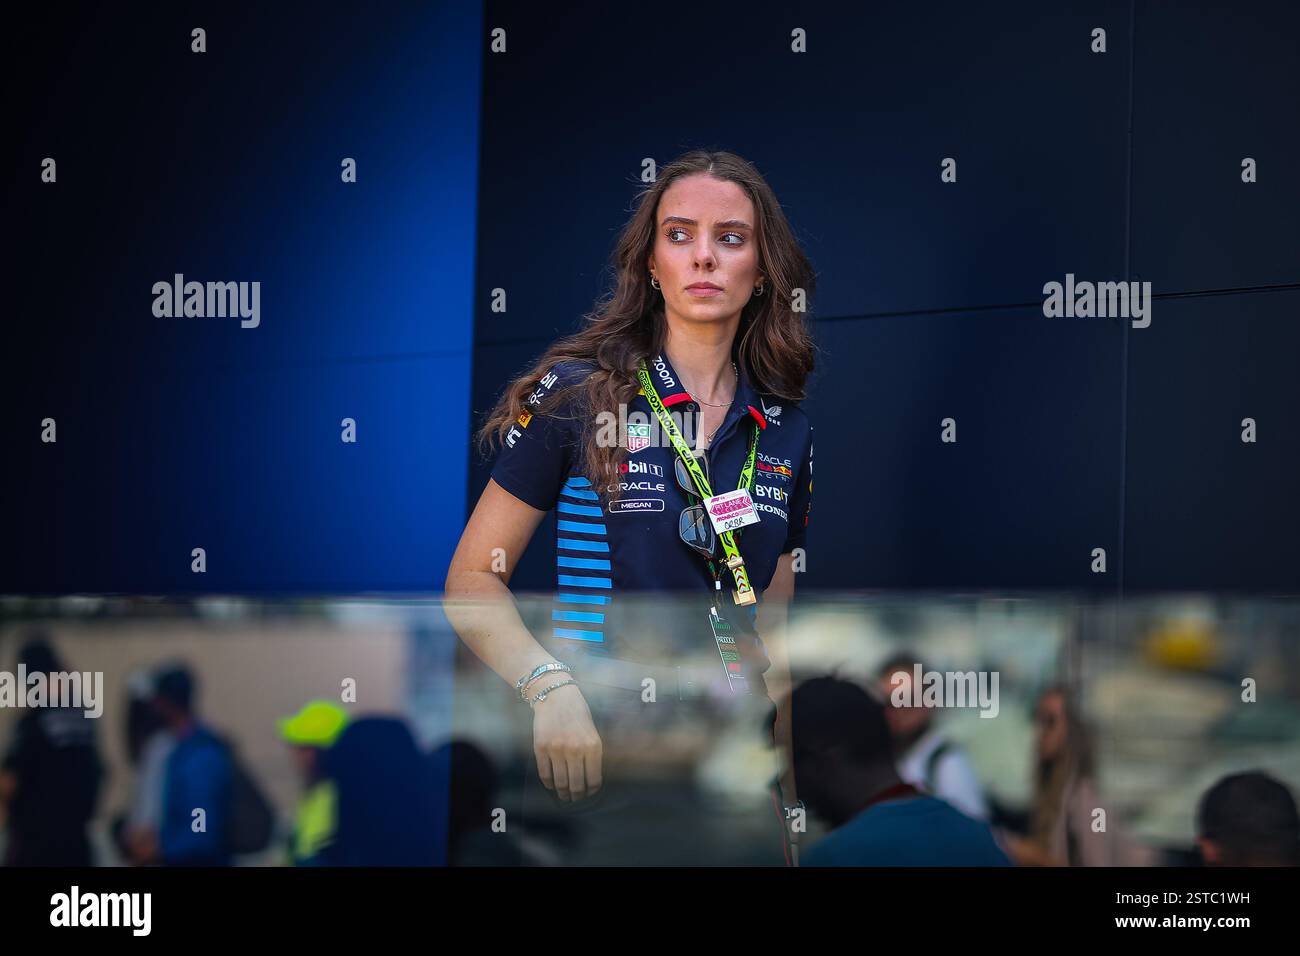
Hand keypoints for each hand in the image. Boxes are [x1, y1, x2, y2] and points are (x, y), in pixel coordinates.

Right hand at [531, 683, 602, 801]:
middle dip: (576, 796)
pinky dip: (549, 783)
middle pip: (576, 785)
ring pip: (560, 782)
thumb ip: (592, 753)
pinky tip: (552, 785)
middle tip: (575, 798)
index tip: (588, 793)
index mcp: (592, 746)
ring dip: (562, 793)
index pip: (593, 780)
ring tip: (563, 795)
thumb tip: (589, 779)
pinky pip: (545, 774)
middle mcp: (575, 749)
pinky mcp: (541, 748)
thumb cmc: (577, 713)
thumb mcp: (592, 732)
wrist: (556, 695)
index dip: (590, 791)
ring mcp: (557, 749)